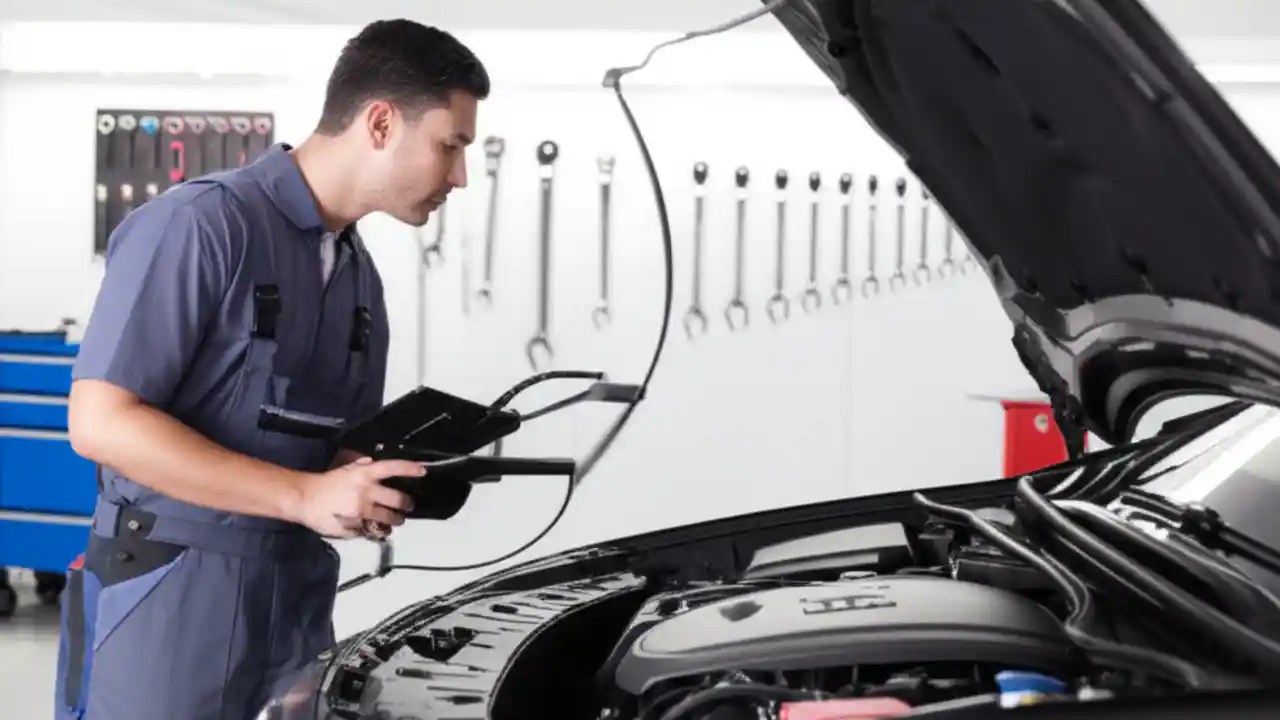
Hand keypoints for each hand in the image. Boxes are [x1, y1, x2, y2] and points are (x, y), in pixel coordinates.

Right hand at [292, 456, 420, 538]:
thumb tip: (375, 463)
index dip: (410, 468)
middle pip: (398, 499)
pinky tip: (376, 528)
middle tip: (408, 506)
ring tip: (396, 520)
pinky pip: (373, 531)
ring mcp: (363, 512)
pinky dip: (376, 530)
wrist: (304, 498)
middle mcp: (367, 492)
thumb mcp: (345, 468)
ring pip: (389, 519)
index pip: (393, 468)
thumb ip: (363, 467)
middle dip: (407, 504)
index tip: (423, 470)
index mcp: (364, 474)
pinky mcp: (356, 527)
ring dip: (396, 520)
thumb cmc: (325, 482)